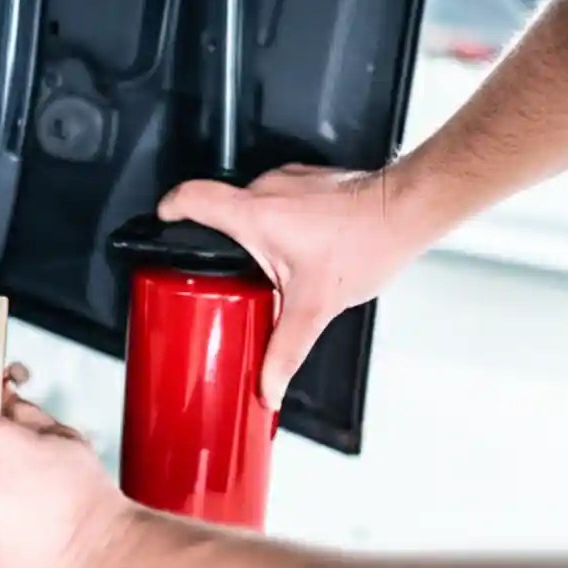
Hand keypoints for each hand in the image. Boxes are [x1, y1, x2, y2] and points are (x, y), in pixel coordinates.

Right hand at [158, 164, 429, 407]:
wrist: (408, 211)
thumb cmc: (366, 243)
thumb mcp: (316, 307)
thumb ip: (285, 351)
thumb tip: (268, 387)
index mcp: (255, 215)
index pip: (192, 198)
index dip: (169, 208)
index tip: (160, 224)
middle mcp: (267, 189)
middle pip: (222, 210)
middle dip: (220, 243)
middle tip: (222, 274)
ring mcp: (291, 180)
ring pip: (255, 207)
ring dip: (257, 236)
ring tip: (267, 270)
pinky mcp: (312, 181)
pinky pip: (281, 201)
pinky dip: (282, 225)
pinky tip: (300, 253)